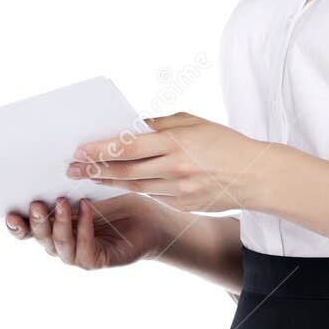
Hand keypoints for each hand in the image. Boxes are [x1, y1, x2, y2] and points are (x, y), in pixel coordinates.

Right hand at [4, 193, 169, 269]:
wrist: (149, 217)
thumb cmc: (115, 200)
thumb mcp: (86, 188)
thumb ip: (65, 184)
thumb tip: (50, 163)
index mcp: (52, 226)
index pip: (26, 230)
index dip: (16, 225)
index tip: (9, 214)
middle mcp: (60, 242)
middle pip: (40, 237)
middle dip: (36, 222)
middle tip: (37, 204)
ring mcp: (77, 254)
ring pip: (60, 245)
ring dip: (60, 224)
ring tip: (63, 202)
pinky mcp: (96, 260)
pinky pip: (84, 249)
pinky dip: (84, 228)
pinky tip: (87, 209)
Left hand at [67, 112, 273, 213]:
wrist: (256, 176)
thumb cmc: (224, 143)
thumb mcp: (193, 122)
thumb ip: (159, 124)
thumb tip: (129, 127)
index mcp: (175, 143)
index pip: (127, 147)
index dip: (99, 150)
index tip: (78, 150)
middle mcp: (174, 169)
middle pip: (124, 172)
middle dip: (94, 169)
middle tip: (72, 168)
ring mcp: (178, 192)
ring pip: (134, 187)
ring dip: (108, 182)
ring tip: (88, 176)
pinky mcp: (183, 206)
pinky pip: (153, 195)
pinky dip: (135, 189)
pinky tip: (118, 184)